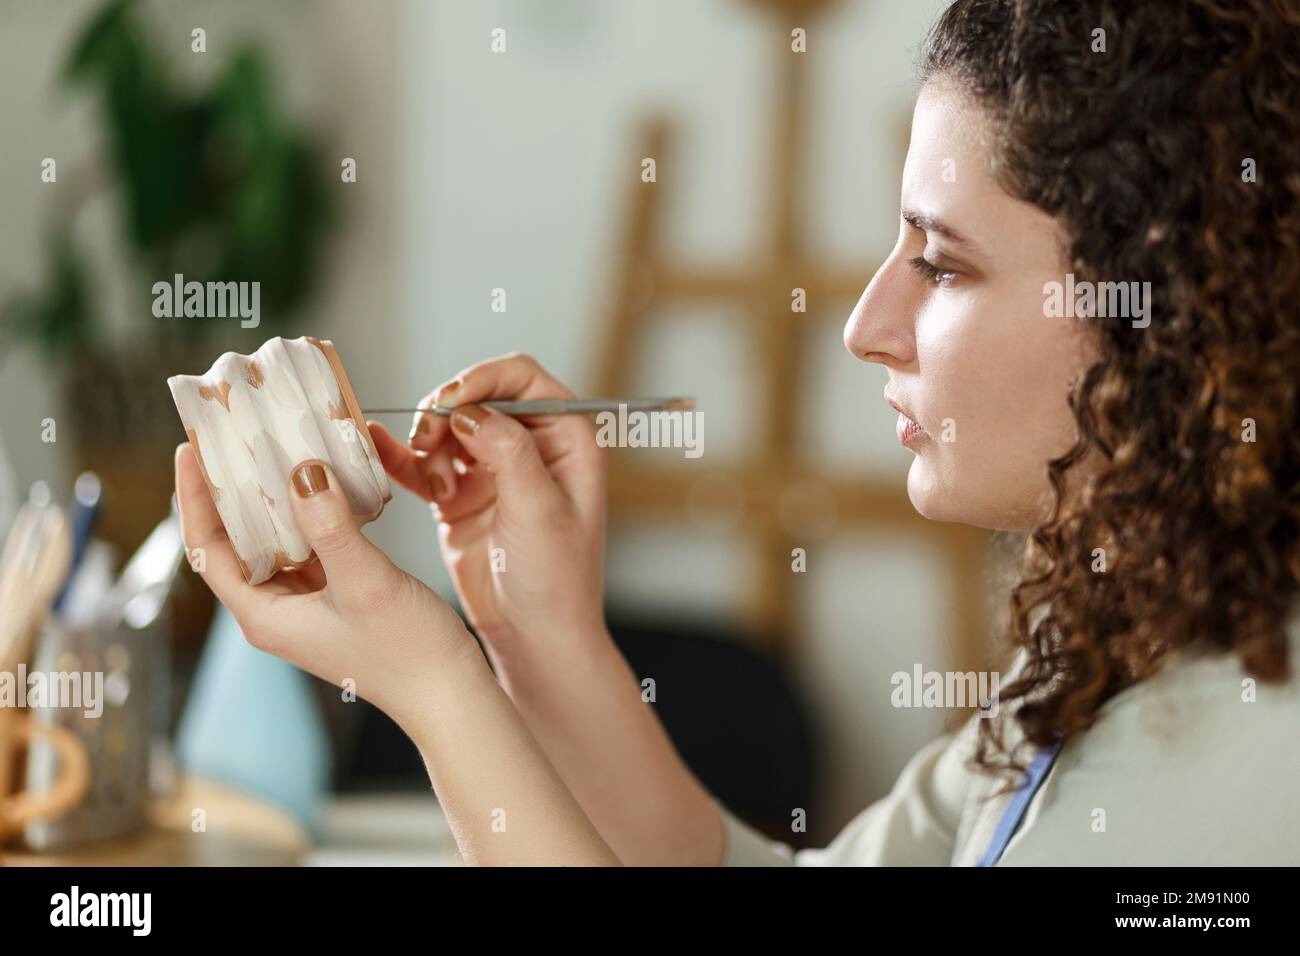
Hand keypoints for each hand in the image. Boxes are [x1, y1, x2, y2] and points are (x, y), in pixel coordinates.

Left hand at [173, 443, 479, 728]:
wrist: (448, 693)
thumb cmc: (407, 653)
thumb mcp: (365, 582)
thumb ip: (330, 526)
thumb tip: (301, 472)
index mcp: (264, 615)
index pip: (207, 548)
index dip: (193, 497)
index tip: (192, 449)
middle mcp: (276, 610)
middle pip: (234, 541)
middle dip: (230, 490)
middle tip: (234, 440)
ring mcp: (306, 605)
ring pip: (274, 541)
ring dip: (273, 499)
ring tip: (277, 451)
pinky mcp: (337, 598)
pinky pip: (310, 546)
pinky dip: (312, 513)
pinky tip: (328, 485)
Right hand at [367, 353, 606, 654]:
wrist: (533, 637)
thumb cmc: (557, 580)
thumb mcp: (540, 510)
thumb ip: (509, 451)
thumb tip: (472, 410)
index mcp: (567, 437)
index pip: (521, 378)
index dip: (482, 379)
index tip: (449, 403)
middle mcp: (530, 445)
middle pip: (476, 397)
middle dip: (446, 414)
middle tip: (428, 442)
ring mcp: (492, 468)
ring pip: (446, 427)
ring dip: (429, 445)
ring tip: (436, 487)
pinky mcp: (458, 494)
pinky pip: (424, 462)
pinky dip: (404, 460)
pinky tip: (384, 456)